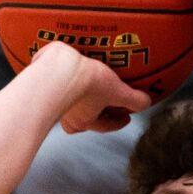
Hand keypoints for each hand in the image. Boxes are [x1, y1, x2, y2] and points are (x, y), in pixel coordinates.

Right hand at [33, 40, 149, 135]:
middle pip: (87, 118)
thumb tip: (146, 103)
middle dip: (99, 111)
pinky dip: (68, 81)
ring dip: (83, 97)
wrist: (57, 67)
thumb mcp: (116, 90)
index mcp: (84, 121)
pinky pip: (59, 86)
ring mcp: (54, 101)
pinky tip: (71, 71)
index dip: (119, 121)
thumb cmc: (84, 82)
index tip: (127, 116)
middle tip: (110, 101)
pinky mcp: (46, 84)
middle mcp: (67, 116)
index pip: (106, 126)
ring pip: (72, 104)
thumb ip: (133, 99)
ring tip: (91, 85)